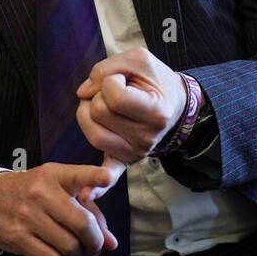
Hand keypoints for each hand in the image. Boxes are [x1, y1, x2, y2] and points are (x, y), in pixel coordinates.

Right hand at [0, 163, 119, 255]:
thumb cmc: (32, 192)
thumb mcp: (57, 187)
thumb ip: (89, 210)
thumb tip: (111, 243)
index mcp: (54, 175)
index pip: (78, 175)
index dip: (95, 177)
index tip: (108, 178)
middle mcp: (41, 194)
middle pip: (81, 223)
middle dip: (96, 240)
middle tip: (96, 245)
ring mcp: (28, 217)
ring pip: (70, 246)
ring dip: (80, 253)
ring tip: (77, 249)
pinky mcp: (18, 238)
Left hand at [75, 47, 186, 195]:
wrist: (174, 104)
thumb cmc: (155, 80)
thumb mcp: (138, 59)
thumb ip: (107, 68)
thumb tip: (82, 92)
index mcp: (155, 111)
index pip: (114, 96)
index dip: (109, 80)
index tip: (122, 78)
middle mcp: (146, 137)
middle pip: (98, 113)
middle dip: (98, 94)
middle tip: (114, 91)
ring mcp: (135, 152)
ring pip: (93, 133)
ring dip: (88, 114)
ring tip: (103, 106)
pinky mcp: (125, 160)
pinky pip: (110, 175)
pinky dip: (97, 187)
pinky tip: (85, 196)